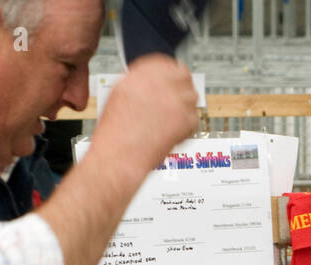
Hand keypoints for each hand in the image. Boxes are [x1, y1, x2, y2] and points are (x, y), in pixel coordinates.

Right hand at [93, 55, 198, 179]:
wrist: (120, 156)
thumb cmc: (115, 132)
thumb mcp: (120, 94)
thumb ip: (141, 83)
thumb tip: (156, 80)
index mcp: (141, 74)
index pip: (167, 62)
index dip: (172, 71)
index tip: (173, 77)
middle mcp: (160, 84)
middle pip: (184, 76)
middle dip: (181, 87)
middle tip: (177, 99)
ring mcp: (176, 101)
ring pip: (192, 96)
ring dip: (185, 106)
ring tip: (170, 120)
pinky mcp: (188, 119)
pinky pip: (194, 118)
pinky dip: (186, 126)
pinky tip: (170, 132)